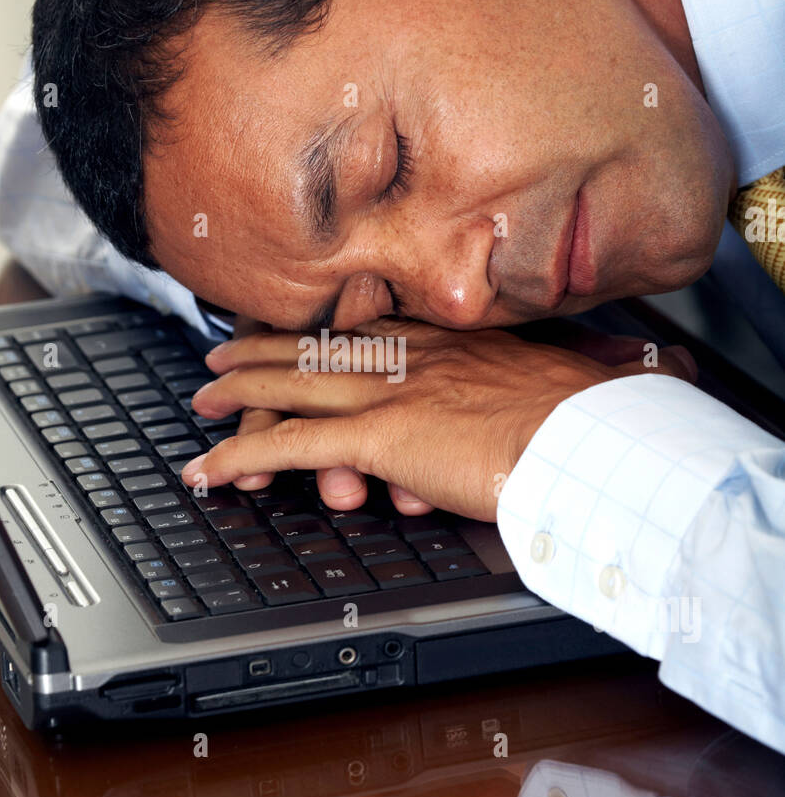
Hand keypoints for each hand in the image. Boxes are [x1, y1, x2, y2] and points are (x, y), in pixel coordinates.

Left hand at [183, 321, 695, 522]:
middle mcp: (415, 357)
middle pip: (321, 346)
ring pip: (292, 385)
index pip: (374, 328)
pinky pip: (291, 445)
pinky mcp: (379, 438)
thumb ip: (542, 386)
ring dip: (240, 395)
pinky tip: (211, 467)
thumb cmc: (592, 419)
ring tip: (204, 402)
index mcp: (456, 343)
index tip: (307, 328)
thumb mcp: (565, 385)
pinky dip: (240, 456)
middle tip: (224, 353)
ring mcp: (391, 393)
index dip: (331, 329)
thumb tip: (563, 392)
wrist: (593, 436)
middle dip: (264, 350)